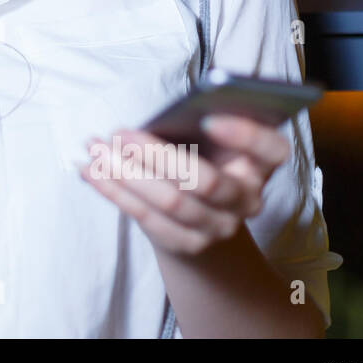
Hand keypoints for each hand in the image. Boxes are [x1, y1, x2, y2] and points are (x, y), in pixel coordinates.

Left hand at [75, 114, 291, 256]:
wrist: (201, 220)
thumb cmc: (201, 159)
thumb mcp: (210, 141)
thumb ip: (196, 125)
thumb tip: (159, 118)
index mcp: (260, 164)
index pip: (272, 150)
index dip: (246, 135)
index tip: (210, 117)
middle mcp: (246, 200)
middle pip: (206, 180)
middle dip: (157, 154)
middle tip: (119, 132)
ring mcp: (218, 227)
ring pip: (170, 202)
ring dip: (125, 172)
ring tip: (95, 148)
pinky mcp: (186, 244)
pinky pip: (145, 218)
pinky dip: (113, 191)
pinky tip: (89, 170)